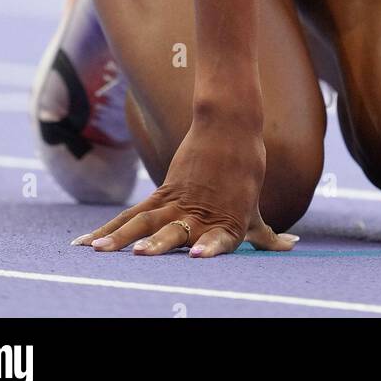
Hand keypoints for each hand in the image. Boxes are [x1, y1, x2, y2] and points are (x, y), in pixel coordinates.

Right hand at [70, 111, 298, 258]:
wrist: (230, 125)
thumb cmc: (245, 173)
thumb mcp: (254, 208)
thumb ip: (267, 236)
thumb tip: (293, 246)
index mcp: (226, 222)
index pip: (219, 239)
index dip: (210, 246)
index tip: (199, 254)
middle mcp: (198, 214)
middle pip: (173, 232)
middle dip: (157, 245)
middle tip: (139, 255)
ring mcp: (176, 202)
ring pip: (143, 222)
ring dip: (121, 238)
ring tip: (100, 252)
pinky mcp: (161, 193)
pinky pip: (131, 215)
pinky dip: (109, 230)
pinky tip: (87, 244)